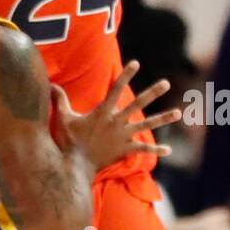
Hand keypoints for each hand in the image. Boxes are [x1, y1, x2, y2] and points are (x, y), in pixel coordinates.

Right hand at [52, 60, 178, 172]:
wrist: (75, 166)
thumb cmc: (68, 141)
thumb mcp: (62, 117)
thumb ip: (58, 99)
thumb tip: (50, 83)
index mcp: (103, 112)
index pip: (116, 89)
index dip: (126, 75)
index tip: (136, 63)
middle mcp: (116, 122)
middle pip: (138, 104)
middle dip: (153, 92)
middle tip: (166, 83)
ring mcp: (123, 136)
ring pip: (147, 125)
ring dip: (163, 118)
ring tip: (179, 112)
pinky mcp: (125, 150)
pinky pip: (143, 149)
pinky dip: (156, 150)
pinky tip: (169, 149)